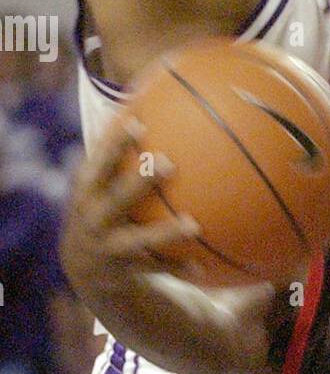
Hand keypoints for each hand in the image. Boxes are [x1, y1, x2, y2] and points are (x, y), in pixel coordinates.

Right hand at [61, 117, 200, 295]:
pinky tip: (203, 268)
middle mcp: (93, 217)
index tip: (140, 123)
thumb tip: (146, 101)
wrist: (82, 269)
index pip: (100, 161)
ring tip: (194, 225)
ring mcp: (107, 247)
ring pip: (139, 240)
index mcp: (88, 190)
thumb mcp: (100, 182)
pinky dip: (178, 270)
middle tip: (169, 163)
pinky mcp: (123, 272)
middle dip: (139, 181)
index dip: (116, 143)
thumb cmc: (102, 207)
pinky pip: (156, 271)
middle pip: (116, 197)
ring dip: (165, 232)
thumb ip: (118, 152)